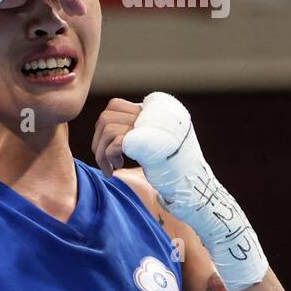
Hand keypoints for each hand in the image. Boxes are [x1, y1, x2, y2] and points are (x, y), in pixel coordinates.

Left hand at [111, 92, 268, 290]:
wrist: (192, 185)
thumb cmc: (173, 168)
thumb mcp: (154, 141)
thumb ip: (136, 129)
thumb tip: (104, 126)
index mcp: (154, 110)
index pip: (115, 105)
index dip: (105, 125)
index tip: (109, 145)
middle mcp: (152, 113)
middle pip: (106, 116)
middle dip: (98, 140)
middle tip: (106, 160)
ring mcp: (149, 125)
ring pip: (106, 128)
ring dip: (101, 151)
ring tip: (112, 166)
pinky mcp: (144, 140)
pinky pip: (113, 143)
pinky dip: (107, 157)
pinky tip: (114, 169)